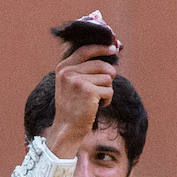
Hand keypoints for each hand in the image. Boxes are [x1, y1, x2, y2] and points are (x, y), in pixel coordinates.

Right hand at [45, 43, 117, 157]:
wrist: (67, 129)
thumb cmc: (73, 108)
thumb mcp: (71, 84)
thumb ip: (82, 69)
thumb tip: (108, 52)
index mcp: (63, 67)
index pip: (85, 50)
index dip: (101, 48)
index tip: (113, 48)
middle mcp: (69, 72)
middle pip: (101, 65)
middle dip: (109, 76)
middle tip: (104, 89)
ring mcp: (78, 81)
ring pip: (107, 78)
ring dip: (107, 90)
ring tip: (96, 100)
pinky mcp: (88, 91)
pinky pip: (109, 90)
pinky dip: (107, 100)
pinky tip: (98, 106)